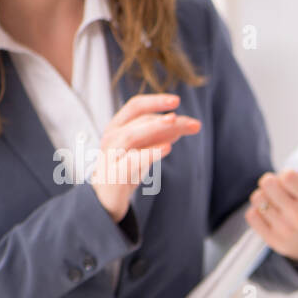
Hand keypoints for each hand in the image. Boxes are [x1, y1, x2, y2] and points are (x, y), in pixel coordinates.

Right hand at [90, 93, 200, 221]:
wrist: (107, 196)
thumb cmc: (127, 166)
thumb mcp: (146, 147)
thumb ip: (162, 135)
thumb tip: (187, 124)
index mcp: (118, 126)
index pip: (135, 106)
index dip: (155, 101)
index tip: (177, 101)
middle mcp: (112, 137)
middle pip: (138, 120)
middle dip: (164, 117)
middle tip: (189, 120)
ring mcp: (111, 155)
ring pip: (130, 136)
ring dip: (153, 127)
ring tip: (173, 122)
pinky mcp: (115, 174)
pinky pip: (131, 161)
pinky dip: (149, 153)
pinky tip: (167, 149)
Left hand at [245, 148, 297, 262]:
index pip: (288, 176)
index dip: (286, 174)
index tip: (291, 179)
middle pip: (268, 184)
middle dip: (271, 181)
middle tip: (278, 187)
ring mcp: (284, 230)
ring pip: (258, 198)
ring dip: (263, 196)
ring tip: (274, 199)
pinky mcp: (271, 239)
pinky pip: (251, 215)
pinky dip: (257, 211)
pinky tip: (268, 212)